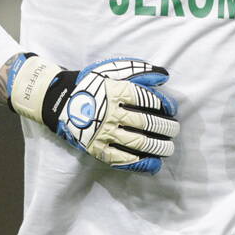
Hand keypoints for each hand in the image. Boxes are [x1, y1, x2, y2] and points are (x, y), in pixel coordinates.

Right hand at [7, 54, 179, 173]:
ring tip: (168, 147)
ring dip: (159, 147)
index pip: (148, 100)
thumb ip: (140, 70)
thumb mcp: (112, 70)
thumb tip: (165, 76)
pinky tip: (154, 164)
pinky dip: (141, 163)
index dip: (165, 105)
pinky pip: (123, 159)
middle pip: (148, 123)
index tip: (171, 110)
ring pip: (139, 143)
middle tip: (174, 129)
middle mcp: (111, 113)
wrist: (60, 101)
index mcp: (116, 92)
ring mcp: (104, 133)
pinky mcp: (97, 149)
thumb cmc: (91, 84)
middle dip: (166, 128)